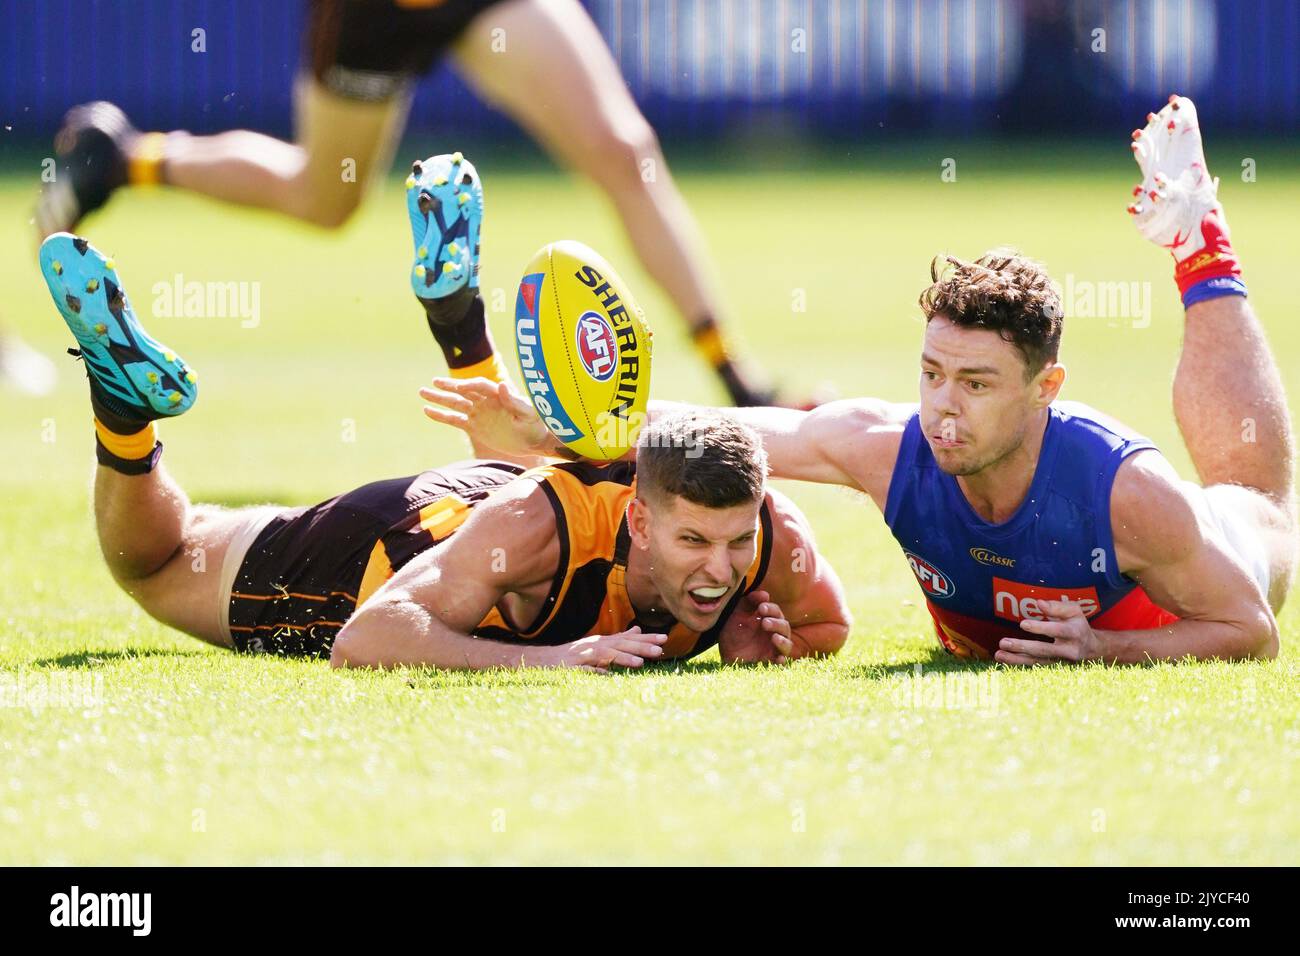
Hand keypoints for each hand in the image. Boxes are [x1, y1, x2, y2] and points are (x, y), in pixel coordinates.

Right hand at [419, 376, 550, 454]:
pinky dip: (441, 416)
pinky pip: (455, 420)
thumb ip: (515, 401)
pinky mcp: (475, 427)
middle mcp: (486, 402)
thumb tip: (502, 385)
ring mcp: (479, 414)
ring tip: (423, 392)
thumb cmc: (536, 425)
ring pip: (455, 404)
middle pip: (463, 391)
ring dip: (440, 399)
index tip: (456, 387)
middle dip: (448, 387)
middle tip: (433, 382)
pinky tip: (427, 411)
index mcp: (499, 395)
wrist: (535, 442)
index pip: (479, 386)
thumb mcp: (529, 413)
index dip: (468, 385)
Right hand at [552, 626, 667, 673]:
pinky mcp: (573, 667)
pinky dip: (596, 672)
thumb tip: (638, 628)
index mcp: (604, 641)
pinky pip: (586, 670)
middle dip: (640, 647)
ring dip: (622, 658)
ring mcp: (584, 656)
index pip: (629, 639)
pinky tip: (608, 675)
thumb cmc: (575, 654)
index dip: (646, 638)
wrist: (545, 660)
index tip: (665, 639)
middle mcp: (596, 645)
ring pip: (606, 655)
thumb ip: (619, 638)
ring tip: (639, 663)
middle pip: (621, 645)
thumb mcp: (599, 643)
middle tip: (660, 650)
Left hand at [718, 590, 794, 664]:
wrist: (722, 649)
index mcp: (768, 618)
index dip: (771, 609)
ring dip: (783, 640)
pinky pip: (782, 661)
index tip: (760, 608)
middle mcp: (774, 632)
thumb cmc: (732, 628)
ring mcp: (773, 647)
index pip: (776, 612)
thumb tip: (765, 594)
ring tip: (774, 638)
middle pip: (784, 626)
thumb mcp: (738, 612)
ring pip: (787, 643)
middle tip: (764, 622)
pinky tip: (779, 658)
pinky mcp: (770, 660)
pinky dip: (782, 660)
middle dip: (776, 623)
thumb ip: (750, 601)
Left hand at [995, 600, 1104, 665]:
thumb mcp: (1074, 611)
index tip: (1023, 624)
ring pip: (1037, 662)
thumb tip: (1039, 603)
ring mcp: (1060, 662)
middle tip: (1004, 642)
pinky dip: (1018, 664)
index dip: (1041, 628)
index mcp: (1075, 633)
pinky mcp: (1053, 668)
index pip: (1057, 631)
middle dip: (1023, 647)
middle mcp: (1069, 650)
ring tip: (998, 654)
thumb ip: (1057, 606)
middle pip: (1044, 650)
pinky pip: (1034, 666)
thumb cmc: (1078, 624)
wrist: (1092, 649)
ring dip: (1016, 659)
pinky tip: (1003, 659)